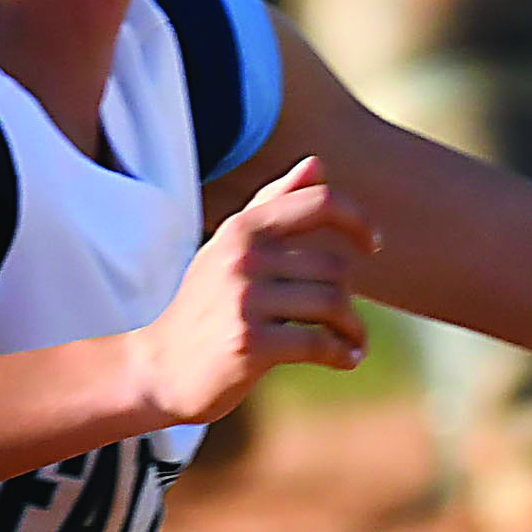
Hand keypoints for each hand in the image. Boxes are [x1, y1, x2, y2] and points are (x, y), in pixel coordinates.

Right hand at [139, 155, 377, 424]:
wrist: (159, 368)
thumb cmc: (205, 306)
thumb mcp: (230, 248)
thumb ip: (272, 204)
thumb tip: (317, 163)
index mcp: (243, 228)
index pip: (319, 201)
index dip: (357, 218)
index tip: (373, 244)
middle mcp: (243, 256)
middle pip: (335, 266)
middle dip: (347, 298)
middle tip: (343, 321)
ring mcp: (245, 299)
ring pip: (334, 303)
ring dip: (352, 329)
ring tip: (351, 342)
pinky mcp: (251, 343)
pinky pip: (320, 342)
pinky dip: (343, 353)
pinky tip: (346, 360)